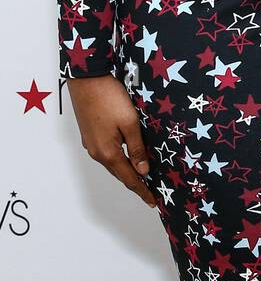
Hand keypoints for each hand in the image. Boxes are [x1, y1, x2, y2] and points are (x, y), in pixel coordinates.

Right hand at [67, 74, 157, 208]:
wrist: (86, 79)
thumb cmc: (109, 98)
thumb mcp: (130, 122)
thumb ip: (136, 148)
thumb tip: (143, 171)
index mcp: (108, 152)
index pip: (129, 178)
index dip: (142, 190)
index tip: (153, 201)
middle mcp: (97, 152)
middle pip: (119, 173)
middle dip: (135, 183)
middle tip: (150, 191)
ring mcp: (91, 144)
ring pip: (113, 163)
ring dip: (126, 171)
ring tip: (141, 177)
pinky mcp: (89, 134)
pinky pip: (107, 153)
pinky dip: (118, 159)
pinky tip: (126, 157)